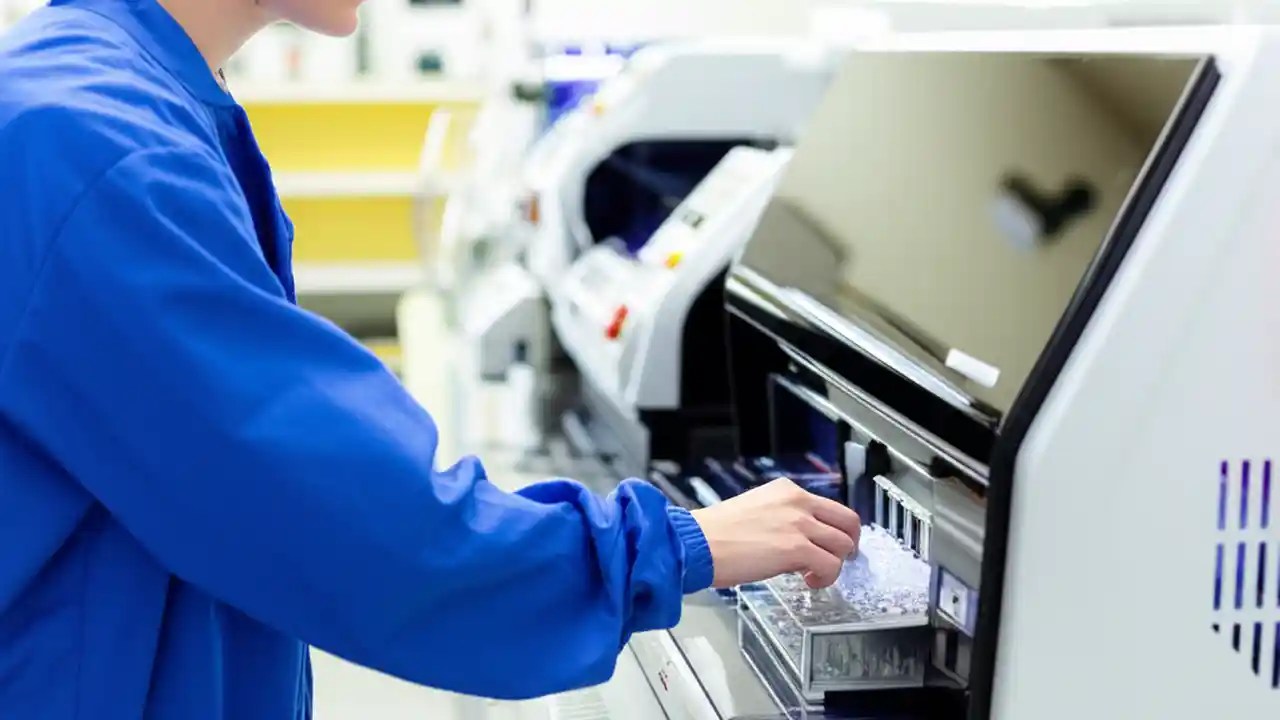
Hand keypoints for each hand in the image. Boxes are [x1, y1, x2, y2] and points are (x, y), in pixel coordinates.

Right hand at [690, 478, 860, 588]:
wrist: (698, 543)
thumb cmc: (716, 533)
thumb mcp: (755, 510)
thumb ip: (783, 519)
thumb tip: (798, 541)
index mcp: (787, 491)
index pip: (830, 506)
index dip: (835, 528)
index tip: (831, 541)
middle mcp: (797, 502)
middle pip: (848, 521)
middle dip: (849, 543)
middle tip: (842, 558)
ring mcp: (799, 524)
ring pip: (843, 544)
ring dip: (834, 564)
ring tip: (815, 574)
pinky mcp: (796, 548)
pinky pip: (830, 565)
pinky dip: (825, 578)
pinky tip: (809, 581)